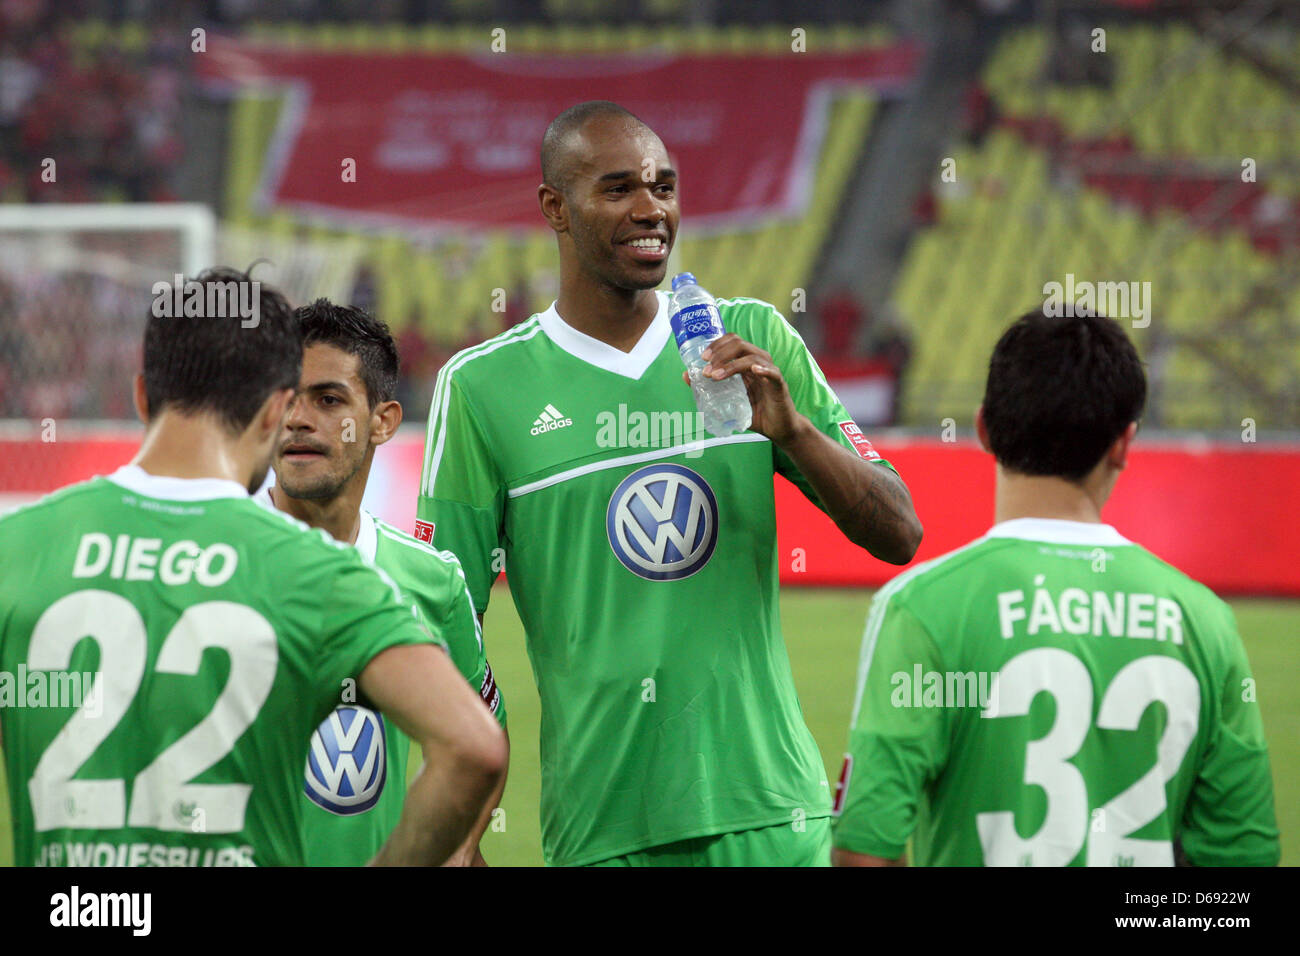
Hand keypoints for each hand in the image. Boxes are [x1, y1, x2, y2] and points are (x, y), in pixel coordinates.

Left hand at [680, 333, 806, 444]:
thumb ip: (709, 388)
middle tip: (706, 368)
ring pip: (751, 357)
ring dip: (731, 364)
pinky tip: (753, 371)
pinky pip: (773, 372)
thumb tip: (686, 375)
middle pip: (739, 344)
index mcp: (747, 362)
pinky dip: (763, 369)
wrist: (779, 430)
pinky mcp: (780, 385)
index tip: (702, 357)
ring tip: (715, 376)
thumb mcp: (729, 401)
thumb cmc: (756, 413)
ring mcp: (770, 372)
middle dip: (719, 353)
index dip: (716, 345)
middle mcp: (759, 362)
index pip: (732, 341)